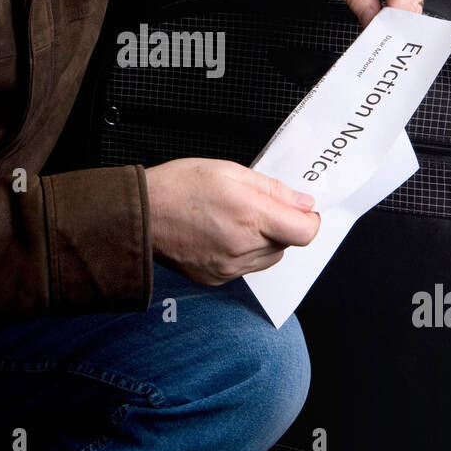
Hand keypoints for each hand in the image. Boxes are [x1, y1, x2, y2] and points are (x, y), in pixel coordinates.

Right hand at [144, 157, 320, 284]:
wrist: (141, 215)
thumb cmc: (179, 187)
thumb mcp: (230, 171)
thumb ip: (273, 189)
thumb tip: (303, 203)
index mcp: (251, 217)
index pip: (305, 232)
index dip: (309, 219)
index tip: (302, 210)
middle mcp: (243, 248)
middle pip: (286, 244)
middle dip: (280, 226)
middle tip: (256, 206)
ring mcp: (229, 268)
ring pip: (267, 258)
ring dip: (263, 241)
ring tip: (235, 220)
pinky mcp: (216, 279)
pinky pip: (245, 268)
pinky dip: (242, 253)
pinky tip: (221, 234)